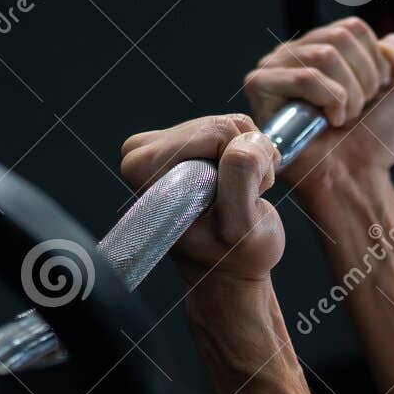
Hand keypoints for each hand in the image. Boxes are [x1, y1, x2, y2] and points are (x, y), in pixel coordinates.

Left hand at [119, 114, 283, 282]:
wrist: (229, 269)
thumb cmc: (233, 255)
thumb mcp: (241, 227)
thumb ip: (241, 178)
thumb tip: (248, 141)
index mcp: (144, 169)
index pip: (215, 133)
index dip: (240, 164)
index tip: (235, 202)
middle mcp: (142, 152)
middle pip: (222, 124)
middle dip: (246, 159)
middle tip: (244, 201)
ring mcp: (162, 145)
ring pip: (232, 124)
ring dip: (251, 160)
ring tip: (242, 197)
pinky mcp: (184, 142)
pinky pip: (235, 127)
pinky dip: (250, 154)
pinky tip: (241, 185)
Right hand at [242, 17, 393, 186]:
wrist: (358, 177)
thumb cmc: (371, 142)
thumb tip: (392, 39)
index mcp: (323, 48)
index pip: (353, 29)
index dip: (375, 64)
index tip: (373, 95)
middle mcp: (296, 54)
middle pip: (340, 37)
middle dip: (363, 81)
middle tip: (356, 111)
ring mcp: (276, 68)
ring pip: (325, 56)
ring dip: (348, 96)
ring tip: (341, 119)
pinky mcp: (260, 87)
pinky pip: (305, 77)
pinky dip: (328, 101)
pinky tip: (326, 122)